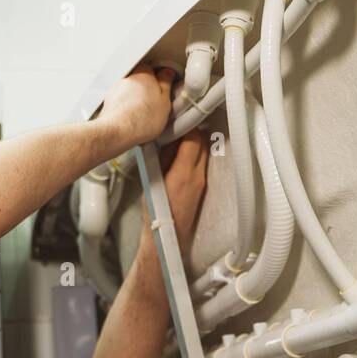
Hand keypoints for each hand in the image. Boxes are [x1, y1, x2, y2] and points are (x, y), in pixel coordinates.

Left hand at [99, 65, 174, 149]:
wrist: (118, 131)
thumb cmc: (143, 118)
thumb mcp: (164, 102)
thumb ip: (166, 84)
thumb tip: (167, 73)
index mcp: (144, 73)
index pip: (152, 69)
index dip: (157, 80)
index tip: (162, 92)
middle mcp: (128, 77)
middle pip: (139, 80)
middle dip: (145, 90)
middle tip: (152, 106)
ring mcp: (115, 88)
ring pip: (128, 91)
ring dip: (134, 100)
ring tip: (140, 115)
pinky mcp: (107, 101)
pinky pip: (119, 102)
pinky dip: (124, 108)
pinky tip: (129, 119)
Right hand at [145, 130, 208, 247]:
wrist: (168, 237)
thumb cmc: (155, 212)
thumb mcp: (152, 180)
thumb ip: (161, 158)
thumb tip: (165, 140)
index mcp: (183, 173)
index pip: (193, 138)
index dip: (186, 126)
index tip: (177, 121)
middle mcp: (197, 177)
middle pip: (203, 143)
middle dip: (192, 132)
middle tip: (178, 128)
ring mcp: (202, 182)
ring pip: (204, 153)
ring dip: (194, 144)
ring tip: (178, 142)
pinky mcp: (202, 188)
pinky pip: (201, 165)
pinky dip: (194, 156)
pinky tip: (181, 157)